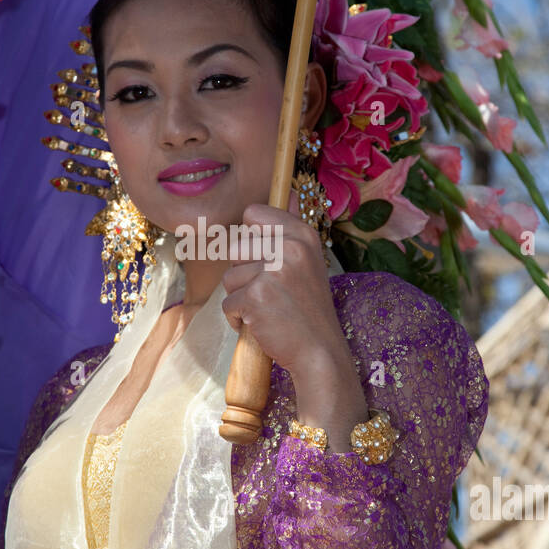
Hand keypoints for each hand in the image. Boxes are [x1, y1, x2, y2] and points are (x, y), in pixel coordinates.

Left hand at [220, 190, 345, 377]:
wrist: (320, 352)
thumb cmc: (308, 310)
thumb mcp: (309, 262)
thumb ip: (289, 231)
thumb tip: (284, 195)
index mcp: (303, 234)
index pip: (253, 214)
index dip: (251, 239)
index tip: (266, 260)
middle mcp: (291, 247)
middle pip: (234, 246)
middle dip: (243, 273)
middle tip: (269, 292)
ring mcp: (273, 271)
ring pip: (229, 277)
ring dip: (240, 298)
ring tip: (268, 309)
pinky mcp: (256, 297)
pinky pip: (228, 303)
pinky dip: (238, 319)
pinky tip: (261, 324)